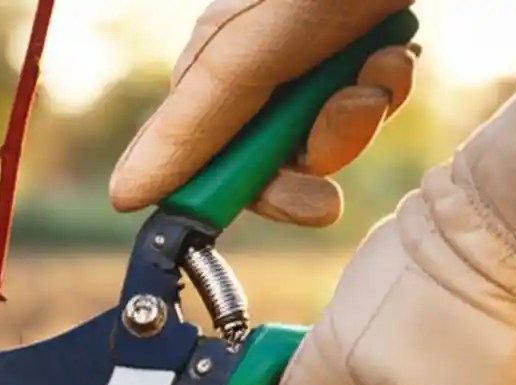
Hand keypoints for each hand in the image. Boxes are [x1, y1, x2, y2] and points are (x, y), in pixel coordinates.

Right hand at [109, 0, 417, 226]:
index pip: (211, 164)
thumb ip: (189, 129)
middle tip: (353, 129)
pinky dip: (385, 80)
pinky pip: (364, 96)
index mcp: (211, 69)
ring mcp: (305, 60)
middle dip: (324, 147)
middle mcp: (253, 68)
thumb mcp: (245, 58)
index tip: (311, 207)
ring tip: (381, 66)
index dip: (257, 192)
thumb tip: (122, 196)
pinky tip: (394, 49)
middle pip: (278, 158)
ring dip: (362, 110)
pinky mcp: (351, 47)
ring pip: (328, 132)